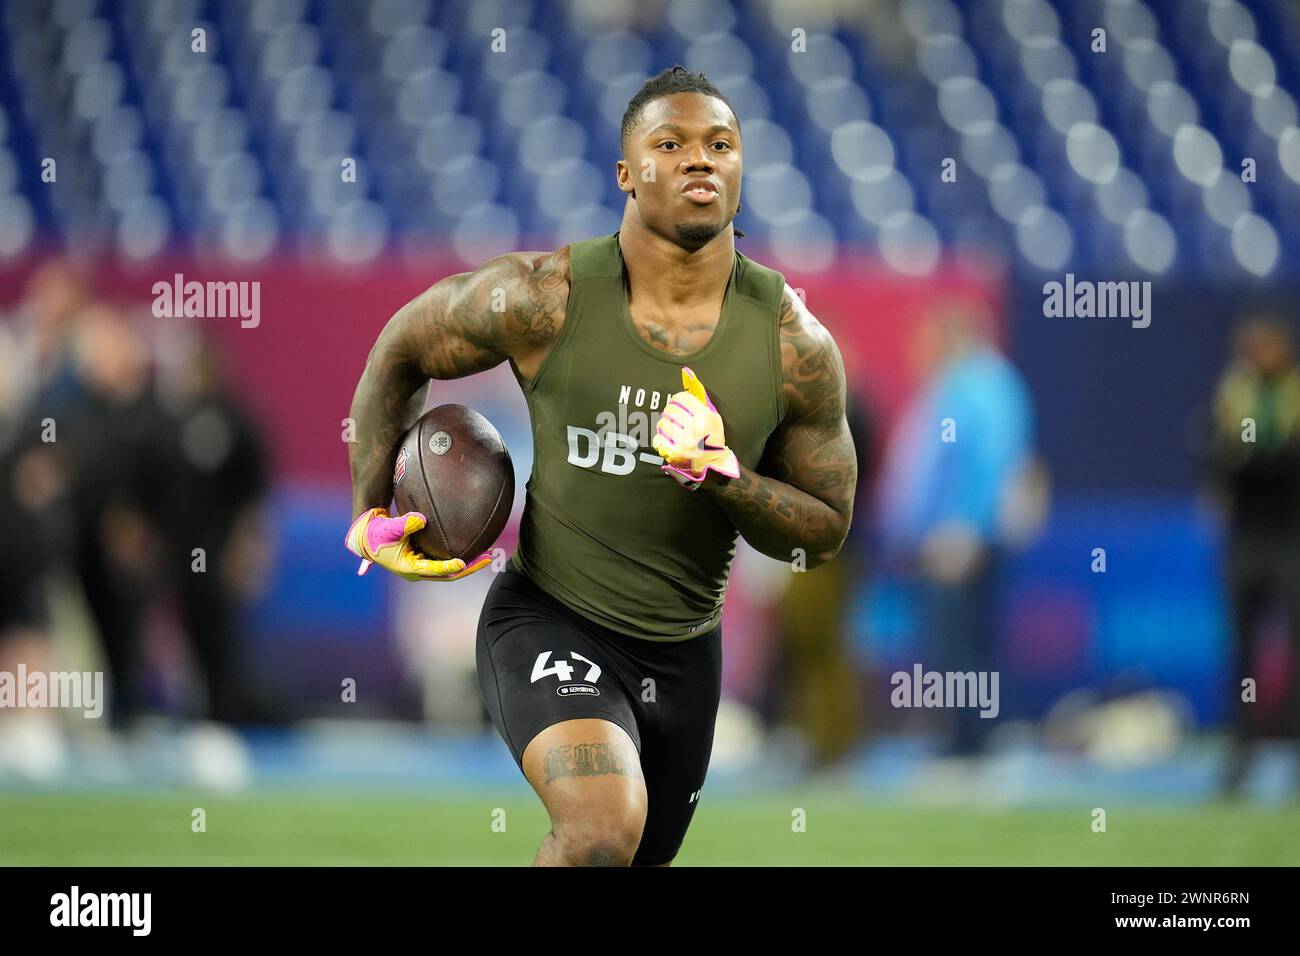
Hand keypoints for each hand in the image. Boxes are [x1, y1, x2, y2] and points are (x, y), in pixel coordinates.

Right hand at [345, 508, 491, 580]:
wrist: (366, 537)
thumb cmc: (375, 534)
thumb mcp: (388, 529)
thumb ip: (404, 524)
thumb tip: (421, 519)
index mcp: (409, 568)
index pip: (434, 570)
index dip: (448, 567)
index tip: (462, 563)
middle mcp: (418, 570)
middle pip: (448, 573)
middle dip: (469, 566)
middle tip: (488, 558)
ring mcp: (422, 565)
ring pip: (449, 567)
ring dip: (468, 562)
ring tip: (487, 552)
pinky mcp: (424, 558)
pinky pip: (445, 558)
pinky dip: (458, 553)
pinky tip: (473, 543)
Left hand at [652, 366, 739, 490]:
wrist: (712, 465)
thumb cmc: (712, 438)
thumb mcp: (713, 417)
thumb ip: (700, 397)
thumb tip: (687, 373)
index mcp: (706, 417)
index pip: (681, 398)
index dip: (677, 400)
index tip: (679, 406)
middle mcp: (695, 428)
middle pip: (670, 409)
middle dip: (671, 413)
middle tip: (676, 420)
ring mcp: (684, 442)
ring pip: (662, 423)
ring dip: (665, 426)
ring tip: (673, 431)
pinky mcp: (674, 454)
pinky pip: (658, 438)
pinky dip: (661, 439)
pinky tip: (669, 441)